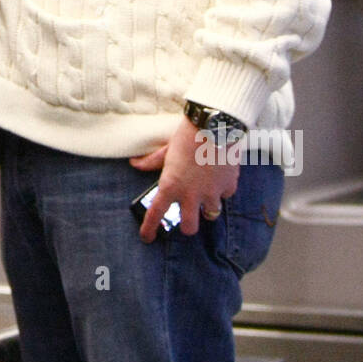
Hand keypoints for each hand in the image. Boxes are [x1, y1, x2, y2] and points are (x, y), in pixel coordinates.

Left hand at [130, 116, 240, 242]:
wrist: (215, 124)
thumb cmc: (187, 135)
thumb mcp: (167, 149)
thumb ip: (151, 161)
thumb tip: (134, 164)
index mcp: (171, 185)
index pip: (156, 213)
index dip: (149, 229)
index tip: (147, 238)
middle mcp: (190, 194)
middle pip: (189, 228)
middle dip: (188, 226)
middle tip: (187, 216)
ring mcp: (211, 192)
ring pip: (210, 215)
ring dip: (207, 209)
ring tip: (205, 195)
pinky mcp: (228, 186)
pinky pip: (225, 196)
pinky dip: (222, 190)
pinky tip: (219, 178)